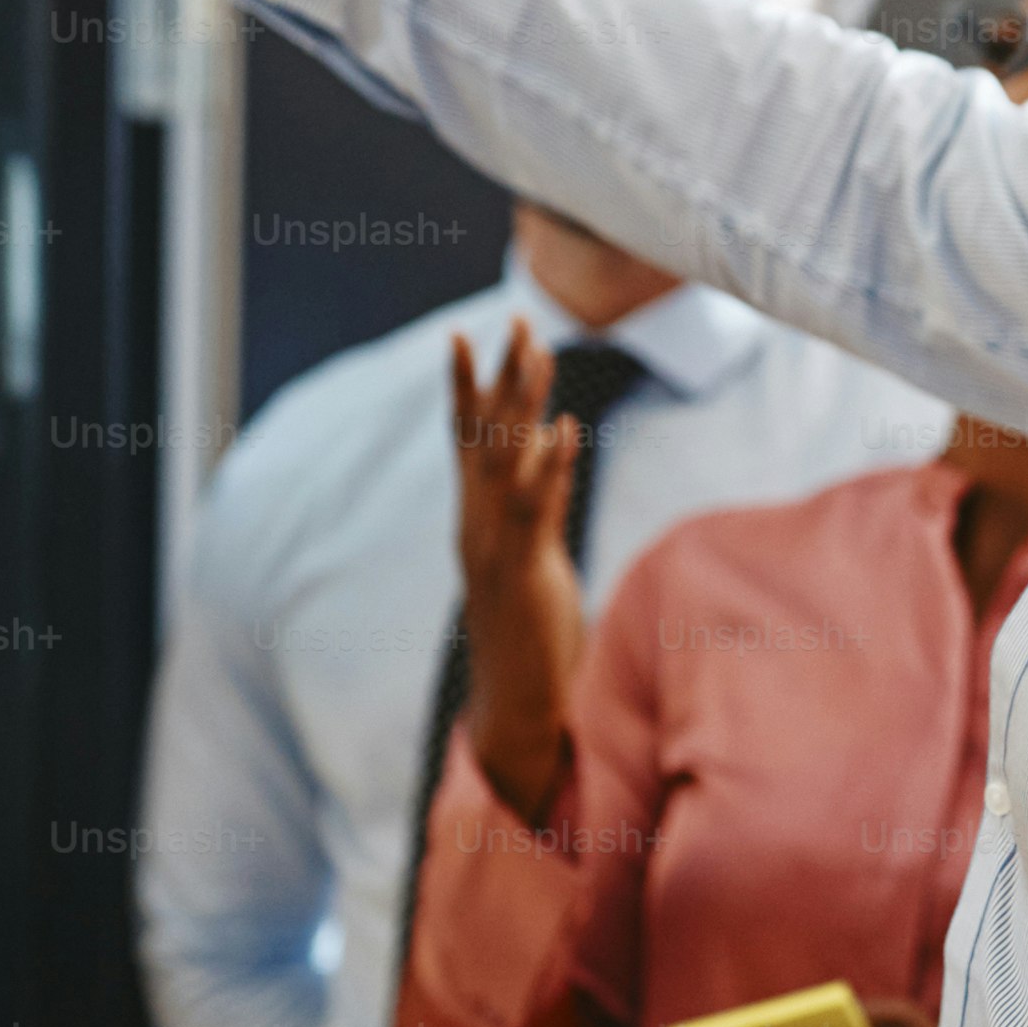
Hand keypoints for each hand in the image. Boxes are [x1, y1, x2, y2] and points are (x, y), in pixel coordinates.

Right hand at [445, 321, 589, 823]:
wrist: (515, 706)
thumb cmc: (531, 631)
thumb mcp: (534, 552)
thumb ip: (537, 498)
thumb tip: (546, 444)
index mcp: (477, 518)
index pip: (465, 440)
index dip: (462, 388)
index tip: (459, 335)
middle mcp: (477, 524)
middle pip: (484, 436)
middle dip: (499, 376)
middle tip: (515, 320)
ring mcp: (494, 547)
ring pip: (505, 460)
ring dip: (522, 404)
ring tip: (539, 352)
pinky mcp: (521, 573)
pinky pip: (535, 510)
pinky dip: (550, 468)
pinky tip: (569, 430)